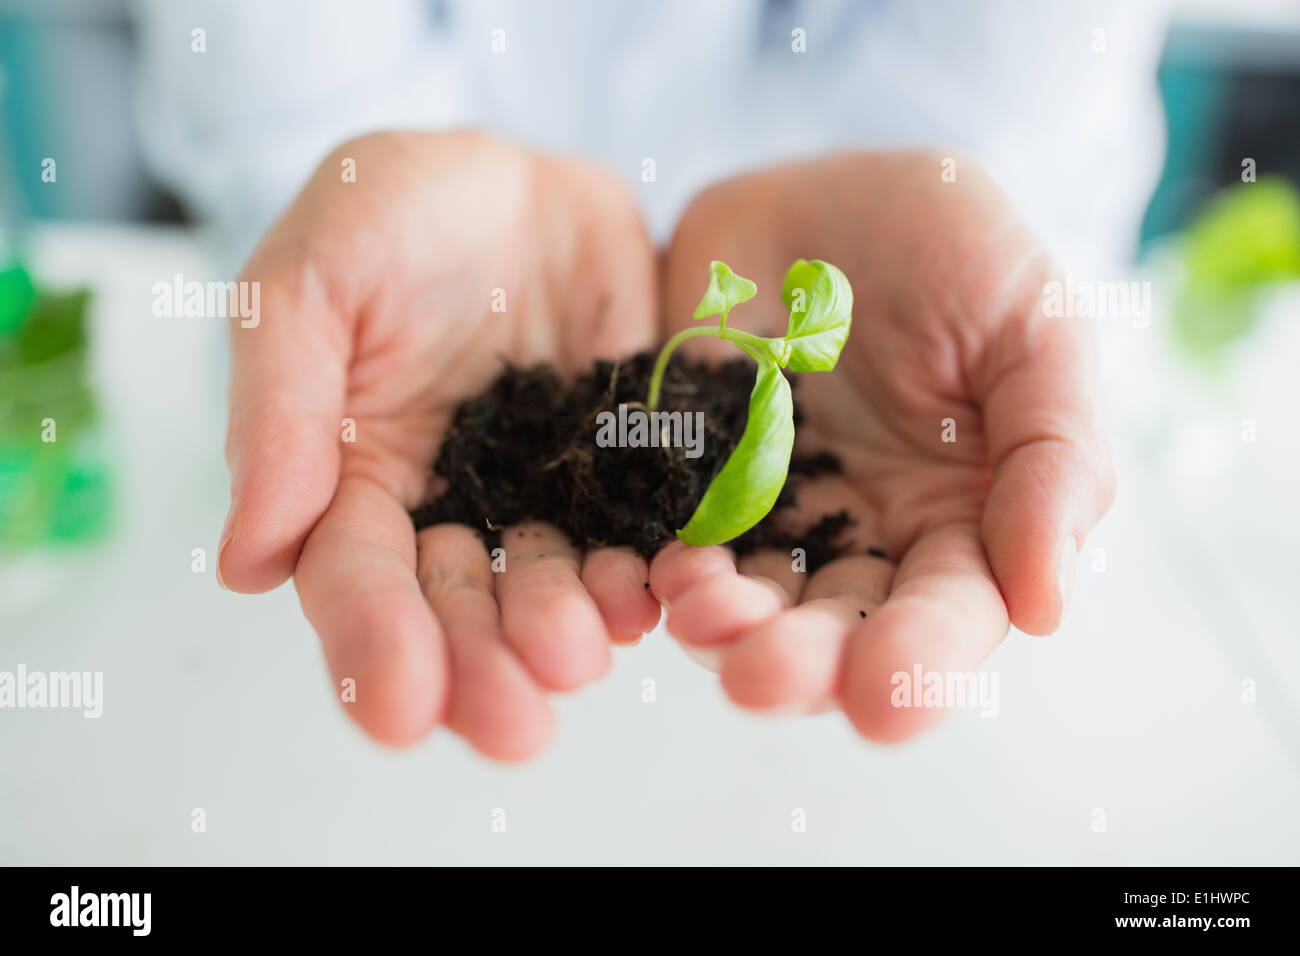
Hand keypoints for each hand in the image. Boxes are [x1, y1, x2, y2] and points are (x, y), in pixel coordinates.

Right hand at [219, 132, 660, 756]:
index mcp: (359, 482)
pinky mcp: (629, 464)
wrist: (512, 176)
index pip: (358, 580)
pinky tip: (655, 596)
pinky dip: (649, 566)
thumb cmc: (387, 216)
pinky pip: (643, 525)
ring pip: (555, 581)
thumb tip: (246, 562)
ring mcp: (548, 490)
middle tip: (514, 727)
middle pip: (462, 606)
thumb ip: (279, 414)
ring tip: (582, 660)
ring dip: (566, 631)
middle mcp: (455, 506)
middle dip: (483, 669)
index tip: (400, 709)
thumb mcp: (308, 287)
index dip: (376, 644)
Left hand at [654, 151, 1114, 739]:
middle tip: (762, 677)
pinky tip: (660, 569)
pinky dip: (662, 568)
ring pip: (748, 604)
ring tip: (703, 618)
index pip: (951, 615)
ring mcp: (770, 514)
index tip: (882, 700)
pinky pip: (670, 540)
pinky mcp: (690, 480)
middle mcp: (863, 538)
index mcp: (961, 518)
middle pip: (838, 632)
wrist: (824, 190)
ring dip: (723, 630)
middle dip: (803, 665)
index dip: (920, 664)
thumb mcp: (1032, 328)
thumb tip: (1046, 606)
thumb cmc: (952, 246)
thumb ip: (1052, 457)